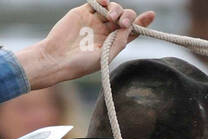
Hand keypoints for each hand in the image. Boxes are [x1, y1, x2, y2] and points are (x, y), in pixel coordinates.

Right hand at [18, 3, 156, 89]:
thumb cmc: (79, 64)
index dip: (142, 22)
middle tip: (123, 22)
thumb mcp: (104, 57)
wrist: (56, 58)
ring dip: (117, 9)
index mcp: (111, 43)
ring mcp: (94, 21)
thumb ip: (119, 42)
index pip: (131, 31)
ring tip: (112, 17)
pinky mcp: (83, 12)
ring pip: (114, 8)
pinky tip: (106, 4)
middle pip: (125, 17)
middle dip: (128, 16)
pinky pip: (98, 1)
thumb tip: (130, 27)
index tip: (151, 15)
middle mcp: (104, 31)